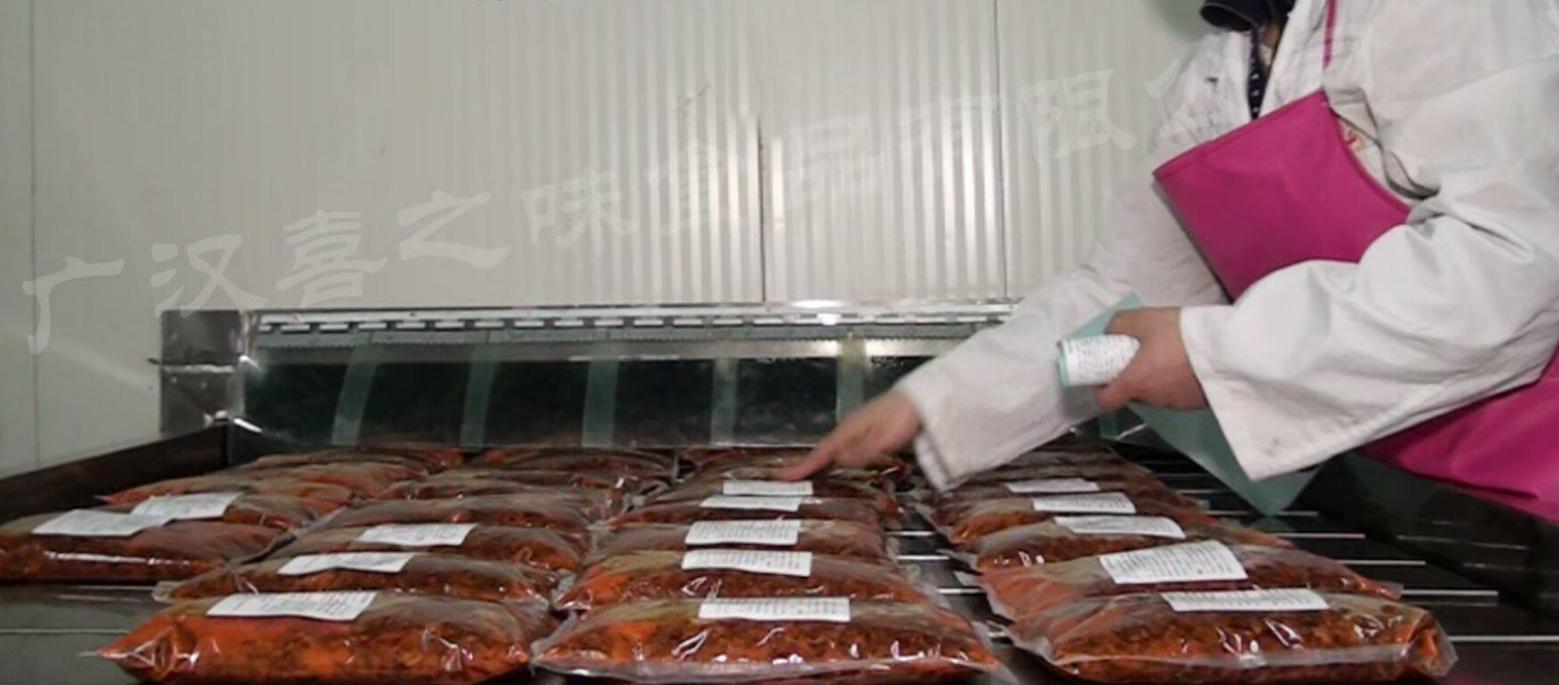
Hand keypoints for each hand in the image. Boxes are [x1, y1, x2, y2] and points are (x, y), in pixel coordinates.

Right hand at [781, 391, 921, 479]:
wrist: (922, 399)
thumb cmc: (904, 415)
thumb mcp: (884, 437)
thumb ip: (863, 450)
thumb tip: (842, 460)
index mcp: (850, 430)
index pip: (821, 452)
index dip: (803, 466)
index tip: (784, 477)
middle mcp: (850, 429)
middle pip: (823, 450)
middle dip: (806, 464)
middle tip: (791, 477)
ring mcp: (858, 429)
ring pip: (833, 449)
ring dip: (820, 462)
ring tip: (808, 474)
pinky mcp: (868, 432)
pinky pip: (845, 448)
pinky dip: (835, 458)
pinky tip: (838, 464)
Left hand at [1096, 307, 1208, 411]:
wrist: (1228, 349)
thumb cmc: (1180, 335)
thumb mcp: (1144, 319)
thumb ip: (1120, 325)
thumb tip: (1108, 333)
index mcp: (1134, 383)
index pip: (1105, 401)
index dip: (1101, 390)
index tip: (1104, 375)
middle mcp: (1152, 400)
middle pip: (1133, 395)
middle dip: (1132, 378)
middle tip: (1140, 356)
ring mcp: (1176, 404)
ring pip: (1156, 395)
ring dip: (1156, 380)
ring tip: (1168, 355)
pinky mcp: (1197, 404)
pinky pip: (1178, 394)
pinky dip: (1176, 383)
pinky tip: (1186, 363)